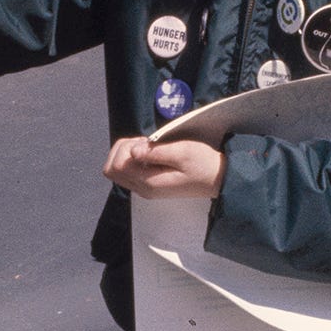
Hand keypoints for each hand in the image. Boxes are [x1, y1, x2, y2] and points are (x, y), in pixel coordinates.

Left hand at [103, 136, 224, 199]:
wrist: (219, 179)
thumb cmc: (204, 164)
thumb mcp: (183, 153)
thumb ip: (156, 152)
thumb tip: (132, 150)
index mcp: (149, 183)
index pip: (117, 165)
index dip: (127, 147)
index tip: (148, 142)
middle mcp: (142, 189)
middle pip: (111, 169)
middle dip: (122, 150)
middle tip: (145, 143)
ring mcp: (144, 188)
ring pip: (117, 170)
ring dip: (127, 153)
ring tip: (150, 147)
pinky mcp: (149, 184)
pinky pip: (128, 171)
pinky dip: (133, 159)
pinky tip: (151, 153)